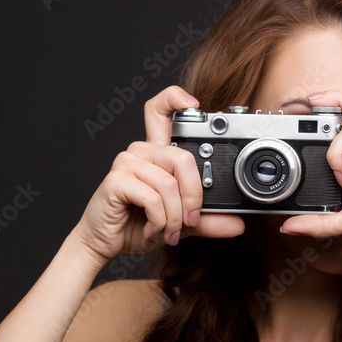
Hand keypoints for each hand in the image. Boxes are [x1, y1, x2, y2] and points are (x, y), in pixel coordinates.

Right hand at [73, 86, 244, 267]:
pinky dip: (159, 221)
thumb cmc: (136, 226)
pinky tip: (152, 230)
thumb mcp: (179, 223)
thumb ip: (206, 221)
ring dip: (174, 218)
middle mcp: (141, 152)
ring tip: (167, 232)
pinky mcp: (116, 180)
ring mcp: (127, 163)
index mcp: (156, 155)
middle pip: (182, 158)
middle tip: (189, 220)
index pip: (160, 111)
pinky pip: (153, 198)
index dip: (175, 98)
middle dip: (193, 197)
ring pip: (169, 184)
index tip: (195, 104)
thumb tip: (237, 224)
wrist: (105, 243)